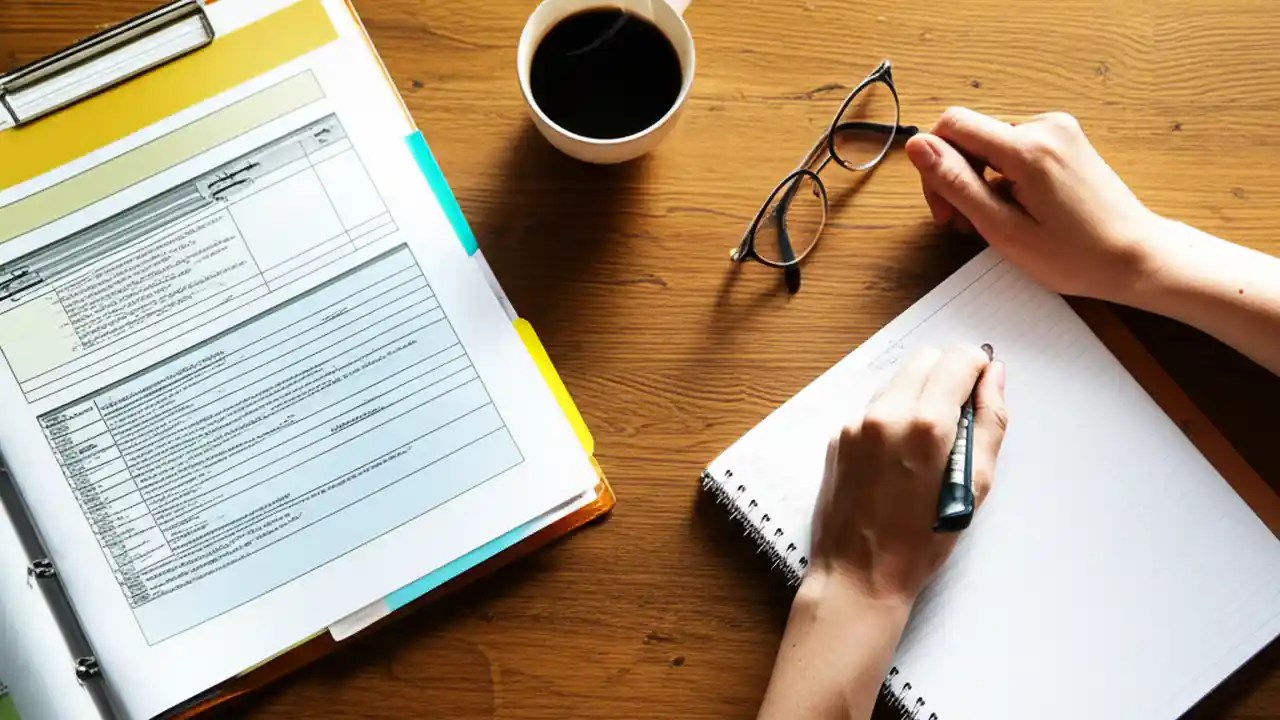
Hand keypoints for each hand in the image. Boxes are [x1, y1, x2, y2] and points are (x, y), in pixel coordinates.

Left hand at [808, 345, 1007, 603]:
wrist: (858, 575)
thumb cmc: (922, 542)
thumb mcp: (975, 486)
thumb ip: (990, 422)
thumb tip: (995, 376)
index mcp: (925, 425)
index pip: (957, 359)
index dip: (977, 368)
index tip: (982, 390)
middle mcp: (886, 414)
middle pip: (925, 359)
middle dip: (948, 375)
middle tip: (960, 417)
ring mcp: (855, 423)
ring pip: (898, 380)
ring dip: (920, 394)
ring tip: (929, 444)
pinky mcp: (838, 436)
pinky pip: (874, 406)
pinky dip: (893, 415)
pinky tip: (900, 456)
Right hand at [904, 107, 1163, 302]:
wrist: (1135, 256)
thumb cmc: (1075, 255)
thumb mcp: (1003, 228)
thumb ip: (956, 183)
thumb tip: (917, 145)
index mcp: (1027, 147)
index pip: (952, 124)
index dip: (933, 163)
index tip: (943, 205)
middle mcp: (1045, 126)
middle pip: (970, 135)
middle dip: (956, 177)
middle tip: (962, 224)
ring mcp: (1059, 130)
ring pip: (989, 143)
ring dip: (978, 180)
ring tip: (991, 222)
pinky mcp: (1065, 139)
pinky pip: (1013, 147)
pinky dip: (1002, 176)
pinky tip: (1012, 208)